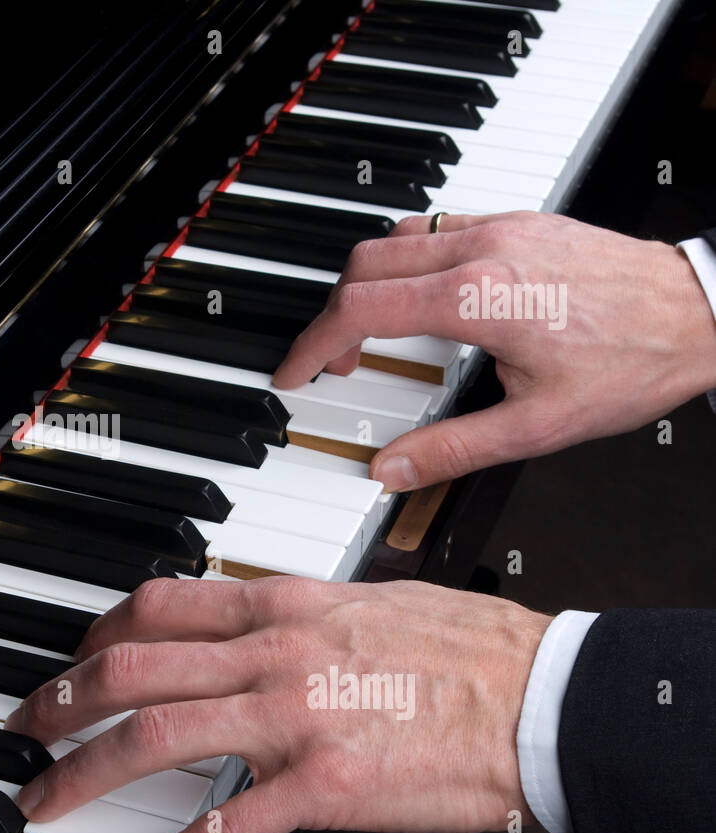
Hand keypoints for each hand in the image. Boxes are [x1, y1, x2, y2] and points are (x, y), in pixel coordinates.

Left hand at [4, 576, 551, 832]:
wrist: (535, 695)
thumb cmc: (462, 647)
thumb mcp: (363, 602)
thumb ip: (291, 615)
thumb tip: (239, 624)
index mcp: (285, 608)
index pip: (161, 605)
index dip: (98, 631)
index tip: (75, 657)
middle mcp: (275, 656)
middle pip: (135, 666)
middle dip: (64, 698)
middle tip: (28, 725)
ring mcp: (294, 719)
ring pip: (158, 734)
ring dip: (87, 769)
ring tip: (47, 795)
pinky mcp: (323, 785)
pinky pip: (226, 823)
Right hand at [272, 212, 715, 491]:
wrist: (700, 311)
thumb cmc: (633, 361)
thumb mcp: (538, 426)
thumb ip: (453, 450)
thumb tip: (392, 470)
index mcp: (475, 299)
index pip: (359, 310)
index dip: (314, 344)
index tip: (298, 371)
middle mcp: (480, 251)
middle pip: (363, 266)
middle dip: (332, 315)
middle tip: (334, 361)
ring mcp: (499, 228)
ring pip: (394, 237)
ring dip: (365, 282)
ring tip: (372, 331)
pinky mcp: (518, 220)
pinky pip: (435, 225)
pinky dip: (405, 258)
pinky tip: (420, 294)